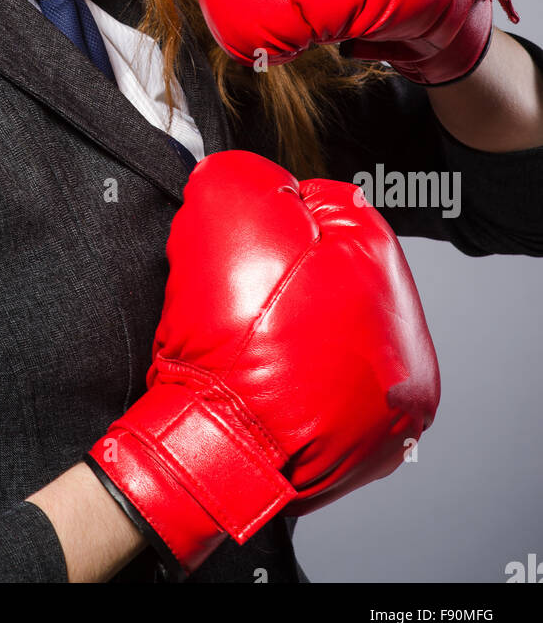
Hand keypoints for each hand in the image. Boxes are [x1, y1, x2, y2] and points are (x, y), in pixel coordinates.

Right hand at [84, 150, 439, 580]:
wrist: (215, 446)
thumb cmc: (228, 339)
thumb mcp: (223, 210)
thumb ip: (246, 176)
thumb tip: (252, 180)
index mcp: (385, 272)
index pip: (331, 209)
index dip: (273, 218)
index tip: (241, 243)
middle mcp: (406, 341)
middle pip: (336, 275)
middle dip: (288, 276)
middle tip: (243, 294)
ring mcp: (394, 400)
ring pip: (333, 335)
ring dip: (296, 332)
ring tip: (255, 342)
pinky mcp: (370, 446)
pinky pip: (328, 392)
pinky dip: (298, 382)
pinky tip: (267, 380)